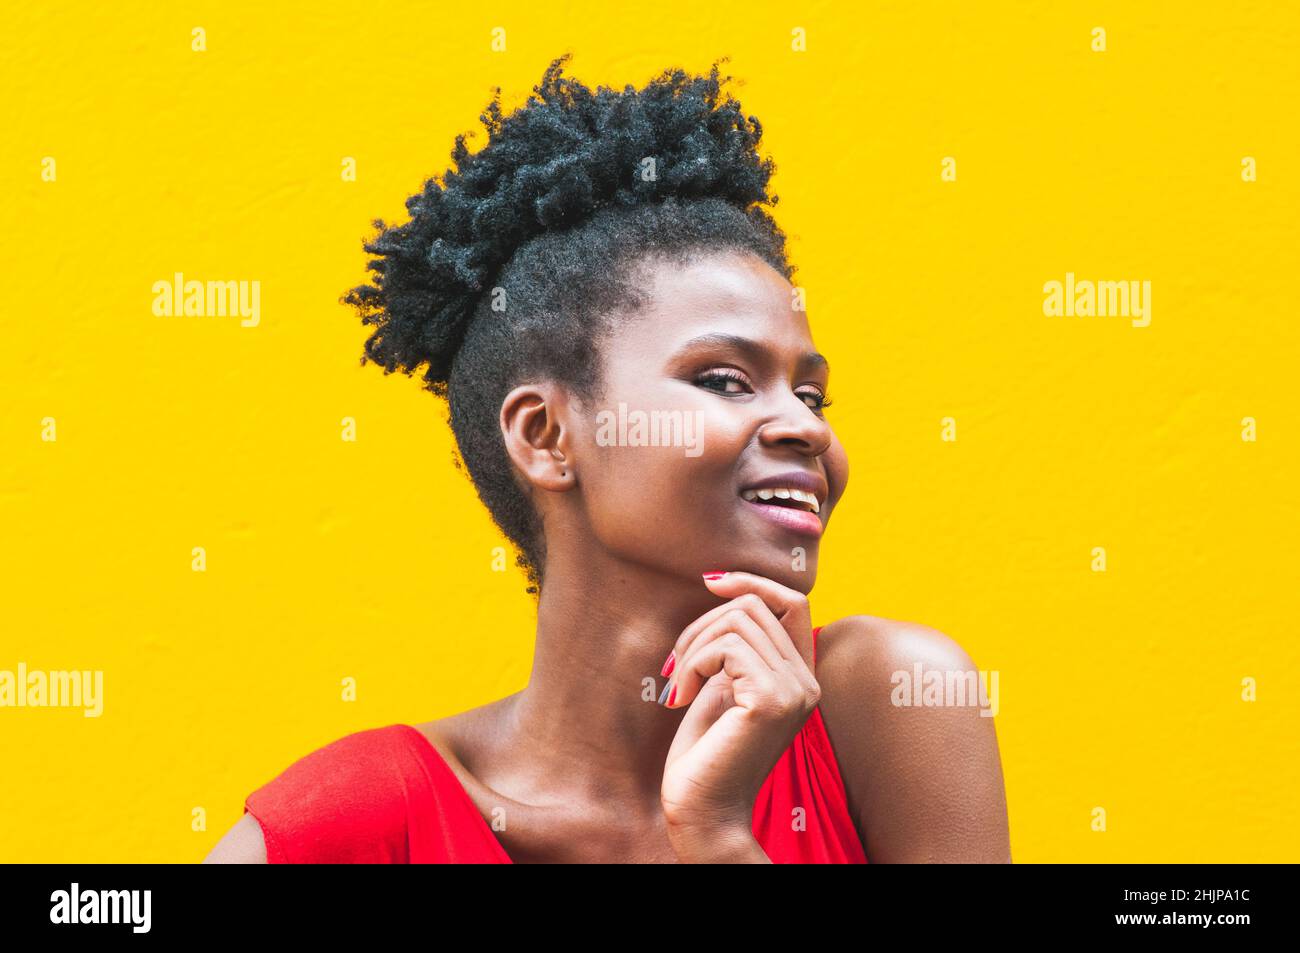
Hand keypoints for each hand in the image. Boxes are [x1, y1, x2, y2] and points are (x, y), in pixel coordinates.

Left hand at [658, 571, 820, 848]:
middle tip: (675, 666)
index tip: (710, 581)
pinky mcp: (771, 699)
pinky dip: (693, 664)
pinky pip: (725, 647)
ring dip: (693, 646)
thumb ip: (734, 648)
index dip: (751, 580)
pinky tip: (679, 698)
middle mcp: (807, 681)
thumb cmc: (704, 755)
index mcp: (799, 676)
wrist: (702, 813)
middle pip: (754, 604)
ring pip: (737, 619)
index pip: (792, 600)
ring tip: (677, 685)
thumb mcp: (721, 687)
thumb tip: (724, 587)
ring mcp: (794, 690)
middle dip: (701, 624)